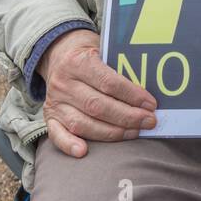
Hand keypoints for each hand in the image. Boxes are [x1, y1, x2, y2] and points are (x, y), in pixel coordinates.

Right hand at [38, 28, 156, 156]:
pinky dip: (69, 145)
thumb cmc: (90, 54)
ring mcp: (55, 102)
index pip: (108, 83)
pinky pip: (57, 135)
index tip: (151, 104)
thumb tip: (149, 90)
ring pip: (82, 123)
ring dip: (112, 132)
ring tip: (135, 132)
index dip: (132, 96)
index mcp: (77, 61)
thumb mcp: (104, 49)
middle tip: (149, 121)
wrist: (59, 53)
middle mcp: (63, 83)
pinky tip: (84, 151)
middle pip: (97, 106)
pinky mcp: (50, 117)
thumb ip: (120, 67)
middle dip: (128, 117)